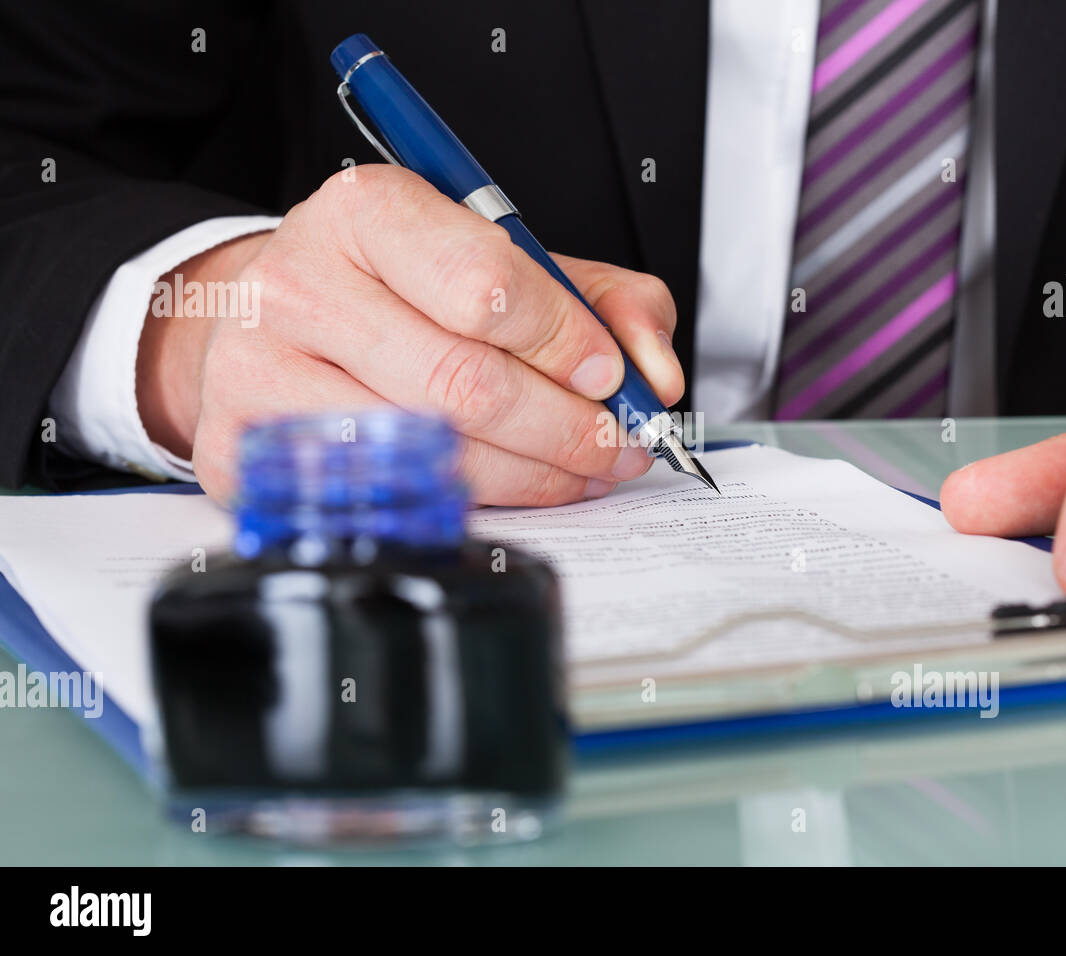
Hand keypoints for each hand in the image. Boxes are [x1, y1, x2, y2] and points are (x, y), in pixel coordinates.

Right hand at [136, 165, 683, 505]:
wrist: (279, 319)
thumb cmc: (404, 291)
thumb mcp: (509, 264)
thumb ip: (603, 300)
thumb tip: (655, 375)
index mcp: (367, 211)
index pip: (484, 284)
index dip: (567, 342)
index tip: (613, 377)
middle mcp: (300, 284)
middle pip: (463, 383)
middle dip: (566, 428)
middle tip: (616, 444)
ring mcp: (259, 371)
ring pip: (430, 452)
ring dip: (532, 475)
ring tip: (578, 467)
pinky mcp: (244, 449)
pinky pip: (385, 498)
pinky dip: (468, 503)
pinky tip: (505, 487)